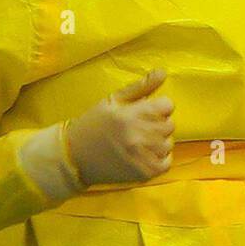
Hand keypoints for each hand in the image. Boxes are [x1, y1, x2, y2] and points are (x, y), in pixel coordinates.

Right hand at [64, 70, 174, 186]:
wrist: (75, 157)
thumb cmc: (94, 124)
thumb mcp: (112, 100)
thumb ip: (140, 87)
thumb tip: (162, 72)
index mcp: (130, 116)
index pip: (167, 105)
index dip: (157, 106)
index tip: (144, 111)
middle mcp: (138, 137)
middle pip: (169, 124)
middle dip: (157, 123)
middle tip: (138, 127)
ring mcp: (142, 157)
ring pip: (168, 143)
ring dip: (158, 141)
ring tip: (138, 141)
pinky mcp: (145, 173)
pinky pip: (166, 161)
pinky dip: (159, 157)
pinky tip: (143, 154)